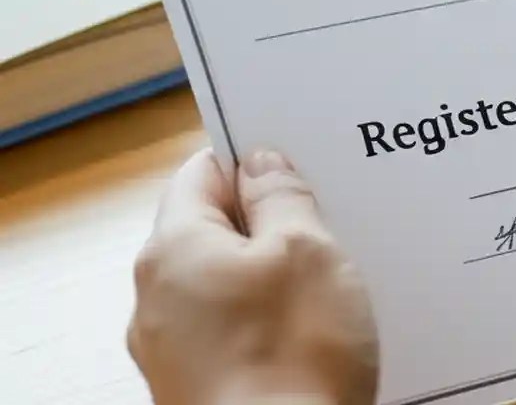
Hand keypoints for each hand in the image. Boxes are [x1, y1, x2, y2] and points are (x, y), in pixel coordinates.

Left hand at [128, 149, 378, 404]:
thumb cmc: (294, 357)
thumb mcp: (307, 249)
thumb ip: (283, 196)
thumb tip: (263, 165)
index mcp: (173, 248)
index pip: (202, 172)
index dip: (252, 161)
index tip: (297, 166)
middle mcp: (157, 297)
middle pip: (212, 230)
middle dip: (271, 223)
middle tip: (329, 225)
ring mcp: (173, 349)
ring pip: (225, 284)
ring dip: (274, 276)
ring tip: (330, 284)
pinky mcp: (198, 387)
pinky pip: (231, 332)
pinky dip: (269, 323)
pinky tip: (313, 334)